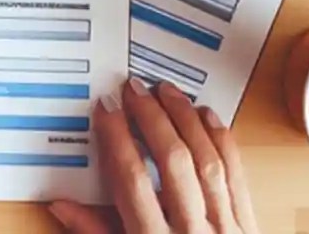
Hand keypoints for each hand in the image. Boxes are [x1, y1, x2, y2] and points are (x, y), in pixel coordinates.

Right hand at [50, 79, 259, 233]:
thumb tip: (60, 206)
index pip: (132, 182)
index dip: (117, 140)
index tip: (106, 109)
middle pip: (173, 162)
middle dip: (152, 118)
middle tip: (134, 88)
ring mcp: (226, 229)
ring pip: (208, 161)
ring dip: (186, 119)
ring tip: (167, 91)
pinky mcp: (249, 225)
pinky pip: (236, 174)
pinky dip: (222, 140)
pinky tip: (208, 116)